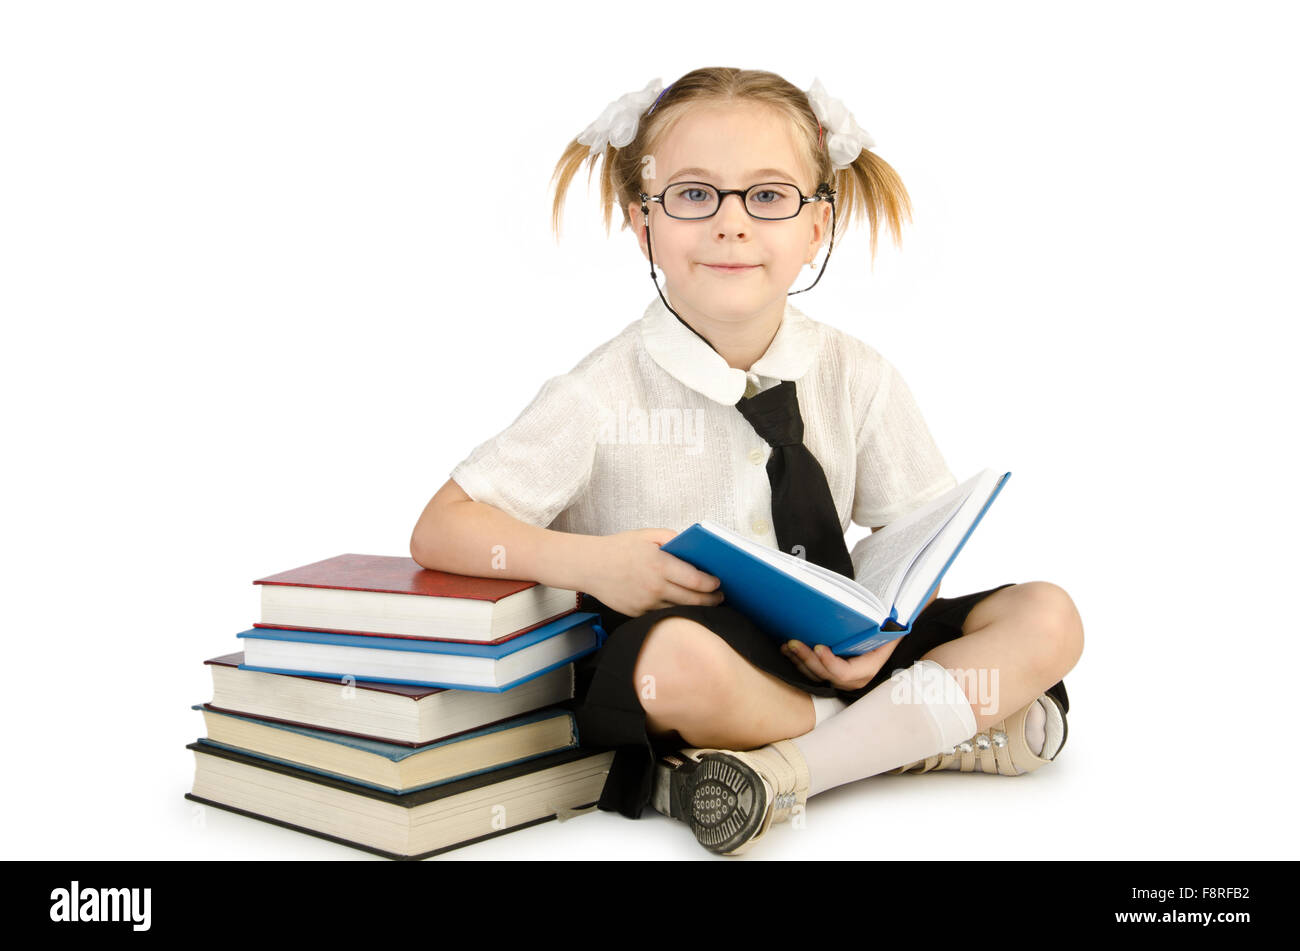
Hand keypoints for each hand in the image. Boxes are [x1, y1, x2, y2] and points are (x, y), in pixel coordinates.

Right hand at [581, 528, 724, 617]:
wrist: (589, 566)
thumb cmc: (618, 548)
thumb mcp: (647, 535)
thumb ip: (672, 539)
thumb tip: (692, 549)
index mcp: (660, 565)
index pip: (696, 581)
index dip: (712, 584)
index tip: (719, 583)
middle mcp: (655, 587)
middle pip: (693, 600)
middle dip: (711, 600)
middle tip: (720, 597)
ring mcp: (646, 604)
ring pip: (679, 610)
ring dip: (695, 608)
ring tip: (705, 602)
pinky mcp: (637, 614)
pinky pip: (662, 614)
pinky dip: (675, 611)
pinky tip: (682, 606)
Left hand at [781, 636, 900, 691]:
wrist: (881, 636)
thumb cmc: (882, 630)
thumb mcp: (885, 628)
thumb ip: (880, 625)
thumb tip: (875, 617)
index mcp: (868, 668)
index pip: (845, 672)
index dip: (830, 663)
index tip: (818, 647)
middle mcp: (853, 678)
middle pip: (825, 674)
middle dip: (807, 659)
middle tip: (794, 643)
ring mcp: (840, 679)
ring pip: (815, 675)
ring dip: (798, 661)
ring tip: (787, 646)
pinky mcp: (829, 674)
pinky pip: (811, 672)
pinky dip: (797, 661)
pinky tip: (787, 650)